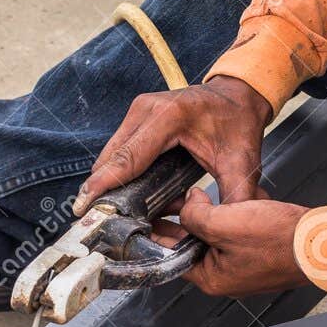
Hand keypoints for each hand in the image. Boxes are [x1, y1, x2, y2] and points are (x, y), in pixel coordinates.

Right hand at [75, 76, 272, 213]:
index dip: (104, 185)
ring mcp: (138, 109)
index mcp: (170, 117)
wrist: (238, 95)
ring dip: (107, 182)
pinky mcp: (137, 115)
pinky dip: (115, 172)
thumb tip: (224, 231)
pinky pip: (118, 149)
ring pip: (110, 154)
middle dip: (101, 190)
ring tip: (106, 212)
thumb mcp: (242, 163)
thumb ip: (235, 198)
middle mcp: (147, 108)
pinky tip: (118, 194)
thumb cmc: (239, 124)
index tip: (84, 207)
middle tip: (93, 222)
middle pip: (112, 157)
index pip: (128, 158)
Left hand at [168, 188, 310, 297]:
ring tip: (208, 196)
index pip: (172, 256)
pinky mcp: (260, 254)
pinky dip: (239, 215)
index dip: (158, 233)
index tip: (146, 217)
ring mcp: (245, 266)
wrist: (322, 241)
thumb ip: (195, 214)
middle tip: (170, 200)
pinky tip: (246, 201)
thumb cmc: (279, 239)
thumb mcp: (224, 222)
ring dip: (215, 214)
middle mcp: (226, 277)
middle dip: (187, 219)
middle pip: (193, 245)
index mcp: (211, 278)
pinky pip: (240, 232)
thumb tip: (188, 203)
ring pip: (218, 235)